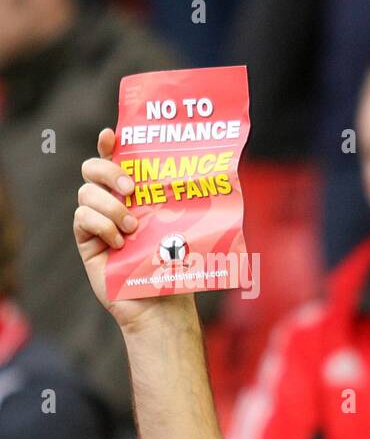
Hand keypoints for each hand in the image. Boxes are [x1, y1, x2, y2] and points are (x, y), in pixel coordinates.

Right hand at [74, 128, 193, 331]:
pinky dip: (101, 226)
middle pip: (92, 169)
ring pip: (86, 193)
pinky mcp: (87, 242)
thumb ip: (188, 205)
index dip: (110, 144)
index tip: (111, 135)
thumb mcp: (188, 230)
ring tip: (134, 228)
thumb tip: (219, 177)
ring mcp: (97, 222)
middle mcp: (113, 203)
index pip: (117, 161)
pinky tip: (119, 242)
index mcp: (136, 196)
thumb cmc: (179, 266)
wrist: (164, 302)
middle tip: (131, 187)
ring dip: (111, 206)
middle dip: (108, 171)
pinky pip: (82, 219)